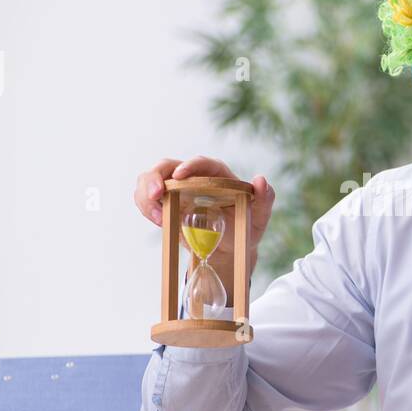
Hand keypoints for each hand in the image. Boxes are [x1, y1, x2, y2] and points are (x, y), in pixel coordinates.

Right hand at [133, 156, 274, 282]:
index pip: (201, 163)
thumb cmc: (246, 227)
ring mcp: (176, 190)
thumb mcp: (260, 216)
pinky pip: (146, 199)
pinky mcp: (165, 204)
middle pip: (167, 165)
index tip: (180, 175)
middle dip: (156, 177)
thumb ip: (265, 198)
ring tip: (158, 217)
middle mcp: (193, 177)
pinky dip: (146, 207)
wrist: (230, 247)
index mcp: (217, 175)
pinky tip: (158, 221)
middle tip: (156, 194)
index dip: (189, 166)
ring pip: (150, 180)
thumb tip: (261, 180)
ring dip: (146, 194)